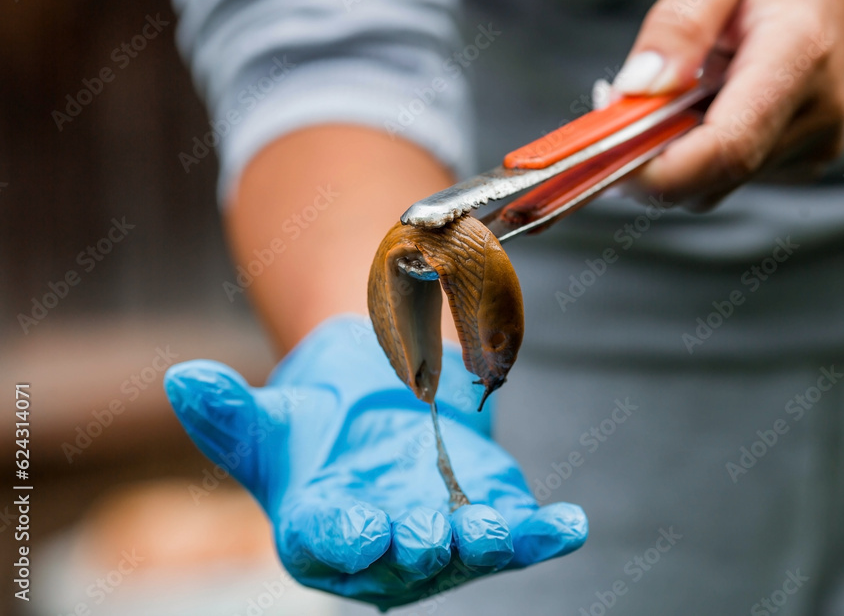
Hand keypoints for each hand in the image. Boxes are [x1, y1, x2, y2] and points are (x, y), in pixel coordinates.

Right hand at [163, 316, 586, 609]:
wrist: (367, 421)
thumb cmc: (309, 433)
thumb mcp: (265, 419)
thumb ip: (227, 412)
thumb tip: (182, 378)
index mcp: (319, 533)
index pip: (328, 539)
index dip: (345, 534)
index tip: (362, 527)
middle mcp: (382, 552)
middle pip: (403, 555)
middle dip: (420, 544)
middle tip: (434, 533)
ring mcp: (440, 539)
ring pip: (466, 548)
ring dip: (488, 541)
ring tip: (508, 530)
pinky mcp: (485, 519)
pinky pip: (520, 534)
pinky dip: (545, 533)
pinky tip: (571, 525)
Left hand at [610, 0, 843, 209]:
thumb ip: (678, 25)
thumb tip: (634, 89)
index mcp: (800, 57)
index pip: (726, 148)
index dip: (656, 171)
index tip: (602, 157)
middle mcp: (817, 116)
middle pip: (711, 178)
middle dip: (647, 160)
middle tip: (615, 109)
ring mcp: (815, 147)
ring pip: (713, 186)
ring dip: (671, 154)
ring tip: (674, 91)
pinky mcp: (804, 162)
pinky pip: (729, 178)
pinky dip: (697, 152)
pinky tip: (706, 103)